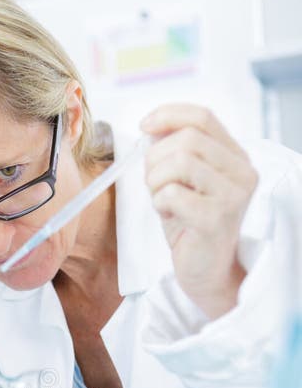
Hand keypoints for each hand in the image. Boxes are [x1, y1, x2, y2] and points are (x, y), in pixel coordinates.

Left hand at [141, 104, 257, 318]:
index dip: (168, 115)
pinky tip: (168, 216)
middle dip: (156, 159)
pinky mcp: (216, 219)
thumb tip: (151, 128)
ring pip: (179, 162)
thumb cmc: (191, 226)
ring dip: (156, 182)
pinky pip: (172, 194)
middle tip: (153, 184)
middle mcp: (242, 172)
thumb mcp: (184, 183)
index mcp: (236, 157)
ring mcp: (232, 196)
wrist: (207, 272)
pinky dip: (159, 203)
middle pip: (187, 139)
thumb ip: (174, 154)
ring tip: (162, 202)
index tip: (144, 127)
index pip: (203, 117)